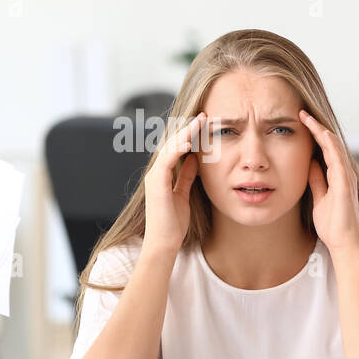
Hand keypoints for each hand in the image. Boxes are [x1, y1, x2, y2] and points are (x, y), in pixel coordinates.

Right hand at [142, 112, 203, 254]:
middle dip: (188, 129)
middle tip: (204, 115)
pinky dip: (178, 149)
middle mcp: (156, 172)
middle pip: (173, 144)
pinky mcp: (157, 183)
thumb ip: (186, 176)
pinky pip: (168, 160)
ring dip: (185, 133)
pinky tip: (190, 140)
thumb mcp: (183, 194)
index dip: (189, 135)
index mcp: (162, 175)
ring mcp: (155, 177)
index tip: (204, 123)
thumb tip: (194, 160)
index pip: (177, 149)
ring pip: (170, 148)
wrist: (163, 243)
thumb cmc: (173, 224)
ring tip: (199, 121)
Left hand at [298, 109, 358, 255]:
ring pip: (335, 147)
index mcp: (337, 176)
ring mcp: (346, 178)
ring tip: (308, 117)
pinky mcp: (345, 184)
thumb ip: (317, 180)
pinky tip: (322, 134)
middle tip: (302, 113)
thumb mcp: (319, 197)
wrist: (343, 243)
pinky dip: (330, 145)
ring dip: (321, 131)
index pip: (325, 150)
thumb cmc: (333, 224)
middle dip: (316, 127)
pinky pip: (338, 159)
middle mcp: (344, 174)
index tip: (300, 123)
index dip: (314, 135)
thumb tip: (310, 164)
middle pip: (330, 144)